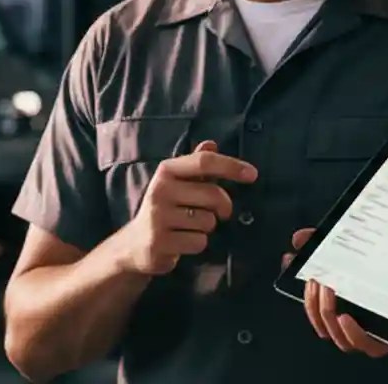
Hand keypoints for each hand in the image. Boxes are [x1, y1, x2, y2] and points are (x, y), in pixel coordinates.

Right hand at [117, 141, 257, 275]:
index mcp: (166, 171)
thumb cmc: (165, 209)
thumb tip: (212, 143)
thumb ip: (196, 165)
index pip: (204, 161)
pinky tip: (183, 241)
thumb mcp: (176, 183)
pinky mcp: (160, 242)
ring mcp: (158, 217)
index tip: (253, 174)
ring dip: (207, 227)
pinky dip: (198, 244)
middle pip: (213, 194)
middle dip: (224, 206)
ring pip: (208, 221)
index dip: (231, 166)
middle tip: (222, 212)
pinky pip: (199, 241)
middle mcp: (160, 190)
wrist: (134, 244)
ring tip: (190, 227)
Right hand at [286, 228, 387, 357]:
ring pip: (336, 336)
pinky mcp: (384, 342)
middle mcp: (350, 325)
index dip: (301, 291)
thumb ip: (324, 244)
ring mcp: (366, 335)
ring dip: (326, 314)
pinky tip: (345, 317)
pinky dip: (350, 333)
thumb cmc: (386, 276)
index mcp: (339, 307)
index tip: (299, 271)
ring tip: (328, 292)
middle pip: (321, 321)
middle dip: (312, 301)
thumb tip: (298, 238)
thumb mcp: (355, 255)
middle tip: (317, 281)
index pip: (312, 307)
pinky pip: (363, 345)